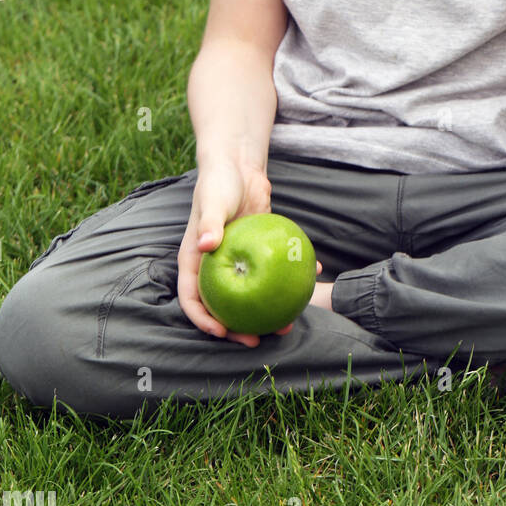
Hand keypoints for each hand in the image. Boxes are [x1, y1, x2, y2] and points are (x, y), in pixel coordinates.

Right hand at [177, 156, 322, 346]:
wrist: (239, 165)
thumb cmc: (218, 183)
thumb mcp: (212, 202)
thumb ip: (209, 223)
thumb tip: (205, 245)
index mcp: (195, 261)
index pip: (192, 298)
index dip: (203, 319)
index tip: (222, 330)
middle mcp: (214, 266)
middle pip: (222, 305)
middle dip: (237, 327)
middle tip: (257, 339)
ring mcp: (237, 260)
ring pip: (250, 294)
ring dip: (267, 311)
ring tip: (288, 323)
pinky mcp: (258, 251)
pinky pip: (273, 270)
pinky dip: (289, 277)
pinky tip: (313, 277)